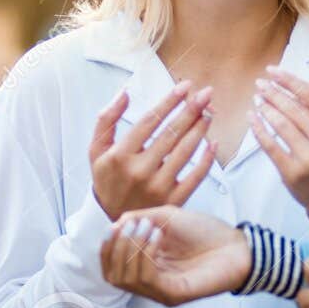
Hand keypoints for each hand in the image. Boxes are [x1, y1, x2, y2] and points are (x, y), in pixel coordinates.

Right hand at [90, 81, 216, 219]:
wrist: (111, 220)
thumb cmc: (107, 180)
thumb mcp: (96, 150)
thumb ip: (106, 119)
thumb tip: (125, 92)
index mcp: (121, 155)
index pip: (150, 120)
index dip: (170, 101)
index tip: (184, 86)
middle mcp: (140, 170)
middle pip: (171, 133)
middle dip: (191, 109)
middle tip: (206, 94)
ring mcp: (158, 187)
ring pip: (186, 151)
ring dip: (200, 129)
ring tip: (209, 113)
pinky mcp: (173, 201)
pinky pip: (196, 177)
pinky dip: (207, 159)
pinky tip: (213, 143)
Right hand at [99, 206, 249, 305]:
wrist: (238, 246)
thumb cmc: (206, 233)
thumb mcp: (167, 217)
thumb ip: (139, 219)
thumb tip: (114, 225)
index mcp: (145, 266)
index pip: (110, 268)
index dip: (106, 248)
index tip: (113, 227)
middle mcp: (150, 283)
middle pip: (114, 276)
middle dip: (118, 247)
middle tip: (133, 225)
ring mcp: (162, 291)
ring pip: (128, 279)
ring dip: (132, 248)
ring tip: (149, 227)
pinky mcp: (175, 294)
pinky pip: (149, 279)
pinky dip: (147, 254)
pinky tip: (157, 236)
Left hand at [251, 65, 308, 239]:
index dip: (290, 81)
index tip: (274, 71)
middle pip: (294, 109)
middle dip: (274, 93)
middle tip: (260, 83)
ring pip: (281, 125)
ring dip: (266, 108)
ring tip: (258, 98)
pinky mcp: (293, 173)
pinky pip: (271, 146)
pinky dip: (259, 129)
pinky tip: (252, 117)